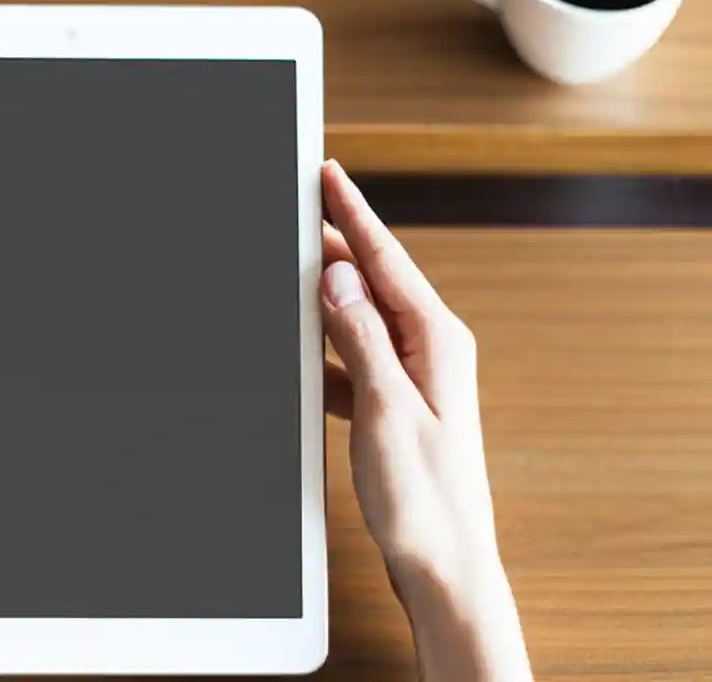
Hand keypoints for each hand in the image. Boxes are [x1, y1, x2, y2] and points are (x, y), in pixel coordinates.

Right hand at [320, 161, 530, 680]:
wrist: (446, 563)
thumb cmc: (425, 498)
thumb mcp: (386, 410)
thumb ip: (362, 338)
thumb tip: (340, 274)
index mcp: (438, 342)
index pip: (386, 260)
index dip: (352, 213)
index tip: (326, 175)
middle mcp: (432, 350)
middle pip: (375, 279)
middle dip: (336, 241)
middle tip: (297, 206)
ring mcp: (415, 377)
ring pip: (361, 316)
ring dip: (327, 293)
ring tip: (291, 264)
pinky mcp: (397, 403)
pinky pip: (356, 356)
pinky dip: (326, 344)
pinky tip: (302, 346)